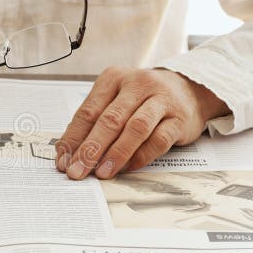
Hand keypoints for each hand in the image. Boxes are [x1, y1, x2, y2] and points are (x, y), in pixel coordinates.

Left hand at [56, 66, 229, 179]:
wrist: (189, 89)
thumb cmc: (143, 98)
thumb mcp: (116, 100)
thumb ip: (95, 122)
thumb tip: (70, 153)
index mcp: (114, 78)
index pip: (88, 111)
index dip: (73, 138)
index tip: (63, 160)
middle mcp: (137, 84)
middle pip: (109, 120)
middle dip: (90, 149)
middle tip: (77, 171)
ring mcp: (161, 99)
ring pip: (135, 128)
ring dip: (116, 154)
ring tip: (102, 173)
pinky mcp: (179, 118)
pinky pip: (158, 140)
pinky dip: (141, 156)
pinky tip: (128, 168)